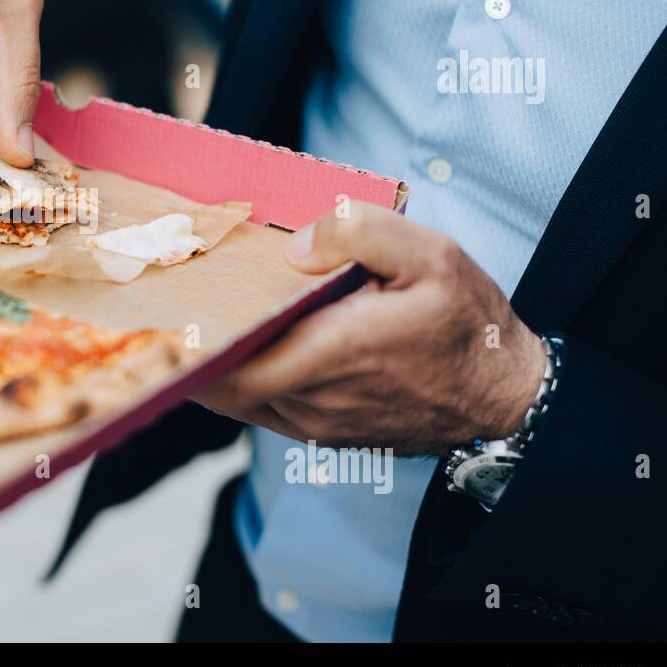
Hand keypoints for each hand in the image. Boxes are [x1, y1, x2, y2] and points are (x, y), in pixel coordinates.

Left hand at [194, 202, 544, 454]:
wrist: (504, 395)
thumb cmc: (466, 323)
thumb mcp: (429, 254)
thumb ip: (358, 233)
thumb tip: (293, 247)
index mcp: (336, 352)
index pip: (232, 366)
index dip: (188, 347)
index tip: (162, 312)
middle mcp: (317, 399)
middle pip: (223, 383)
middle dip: (190, 350)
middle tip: (166, 306)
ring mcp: (317, 423)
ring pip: (239, 398)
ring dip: (214, 365)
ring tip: (196, 319)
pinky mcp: (324, 433)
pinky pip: (262, 407)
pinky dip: (241, 379)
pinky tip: (238, 345)